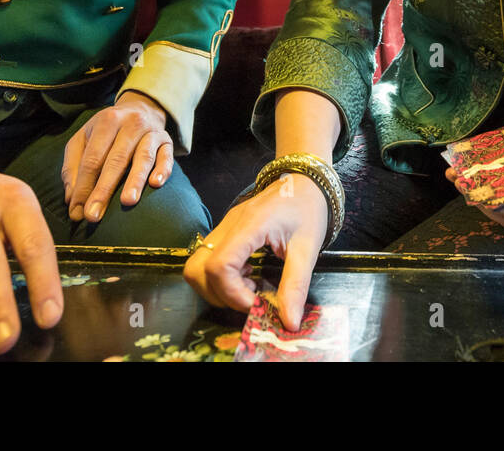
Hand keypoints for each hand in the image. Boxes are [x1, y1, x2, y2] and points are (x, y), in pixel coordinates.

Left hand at [63, 91, 173, 223]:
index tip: (77, 212)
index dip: (83, 185)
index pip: (92, 158)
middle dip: (104, 189)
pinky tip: (156, 184)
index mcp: (106, 121)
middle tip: (94, 215)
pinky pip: (167, 156)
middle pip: (116, 159)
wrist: (141, 108)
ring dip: (135, 180)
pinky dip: (163, 169)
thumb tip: (71, 199)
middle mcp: (131, 124)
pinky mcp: (167, 141)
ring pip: (143, 157)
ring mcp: (151, 131)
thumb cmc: (107, 132)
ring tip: (127, 201)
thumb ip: (73, 167)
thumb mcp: (84, 140)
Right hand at [184, 171, 327, 331]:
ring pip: (196, 266)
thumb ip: (296, 286)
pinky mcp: (224, 232)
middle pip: (198, 269)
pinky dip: (221, 277)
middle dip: (221, 295)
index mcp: (249, 226)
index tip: (257, 304)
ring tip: (249, 286)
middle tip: (252, 299)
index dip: (233, 294)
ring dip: (217, 287)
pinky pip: (207, 259)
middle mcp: (228, 226)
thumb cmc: (307, 209)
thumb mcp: (308, 249)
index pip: (220, 266)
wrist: (303, 180)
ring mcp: (222, 227)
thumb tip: (290, 323)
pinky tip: (249, 275)